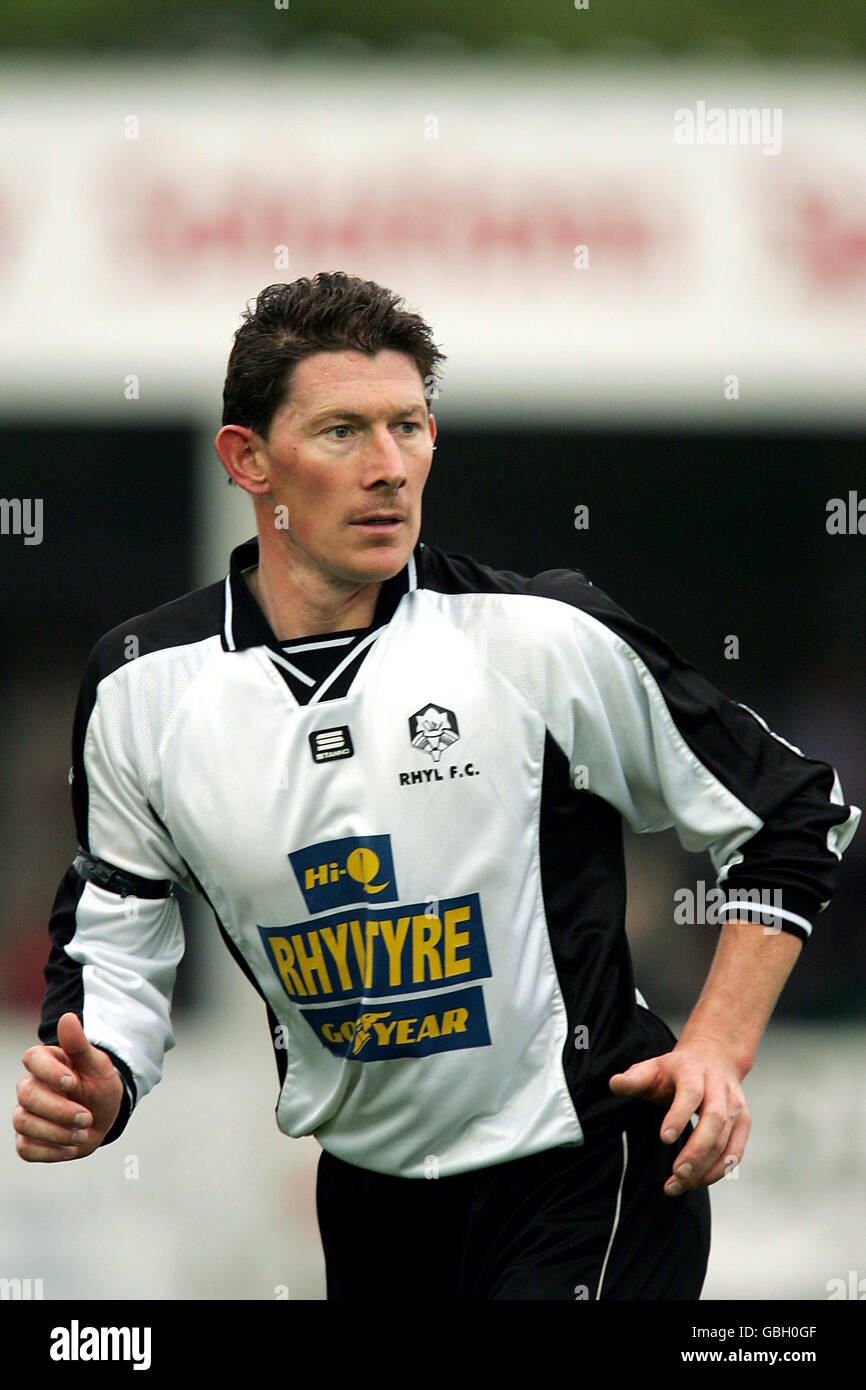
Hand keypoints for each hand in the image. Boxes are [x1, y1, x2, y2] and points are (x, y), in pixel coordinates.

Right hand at [13, 1012, 123, 1161]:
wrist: (104, 1116)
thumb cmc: (98, 1085)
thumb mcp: (97, 1065)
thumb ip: (80, 1045)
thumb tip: (68, 1017)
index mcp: (46, 1062)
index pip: (32, 1058)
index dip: (49, 1071)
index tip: (72, 1082)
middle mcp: (30, 1086)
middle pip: (27, 1095)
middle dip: (59, 1110)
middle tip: (87, 1117)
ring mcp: (26, 1113)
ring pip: (24, 1123)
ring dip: (57, 1133)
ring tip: (83, 1133)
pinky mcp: (27, 1139)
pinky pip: (26, 1148)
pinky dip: (50, 1151)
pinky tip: (71, 1148)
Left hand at [609, 1037, 750, 1195]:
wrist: (713, 1059)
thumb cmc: (675, 1070)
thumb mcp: (652, 1068)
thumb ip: (633, 1079)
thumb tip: (614, 1084)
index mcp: (693, 1071)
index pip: (690, 1093)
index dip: (679, 1115)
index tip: (664, 1139)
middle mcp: (718, 1087)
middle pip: (715, 1120)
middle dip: (696, 1151)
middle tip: (676, 1173)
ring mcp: (734, 1105)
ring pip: (726, 1140)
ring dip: (705, 1168)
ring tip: (680, 1184)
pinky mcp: (743, 1121)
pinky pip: (735, 1151)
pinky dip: (719, 1171)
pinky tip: (698, 1181)